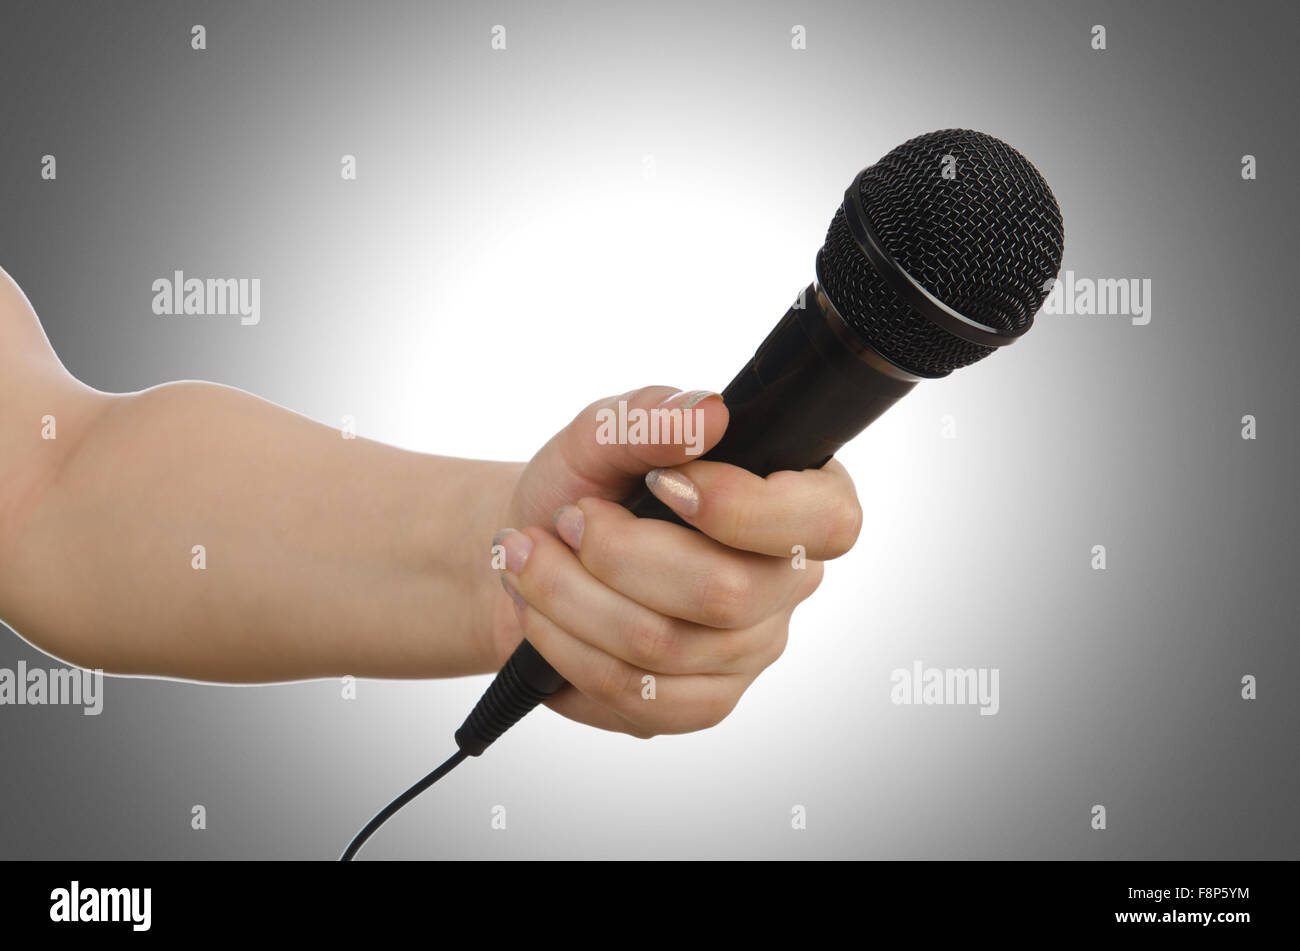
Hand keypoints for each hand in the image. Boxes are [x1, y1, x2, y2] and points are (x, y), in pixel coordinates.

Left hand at [487, 385, 861, 737]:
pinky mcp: (701, 703)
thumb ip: (649, 417)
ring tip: (529, 558)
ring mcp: (749, 651)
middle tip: (567, 518)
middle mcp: (787, 581)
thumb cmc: (585, 484)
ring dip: (571, 598)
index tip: (660, 485)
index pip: (826, 522)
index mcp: (798, 500)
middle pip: (726, 594)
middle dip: (617, 553)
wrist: (537, 548)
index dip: (740, 509)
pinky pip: (638, 696)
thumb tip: (708, 414)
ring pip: (666, 647)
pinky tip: (542, 614)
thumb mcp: (601, 434)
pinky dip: (568, 650)